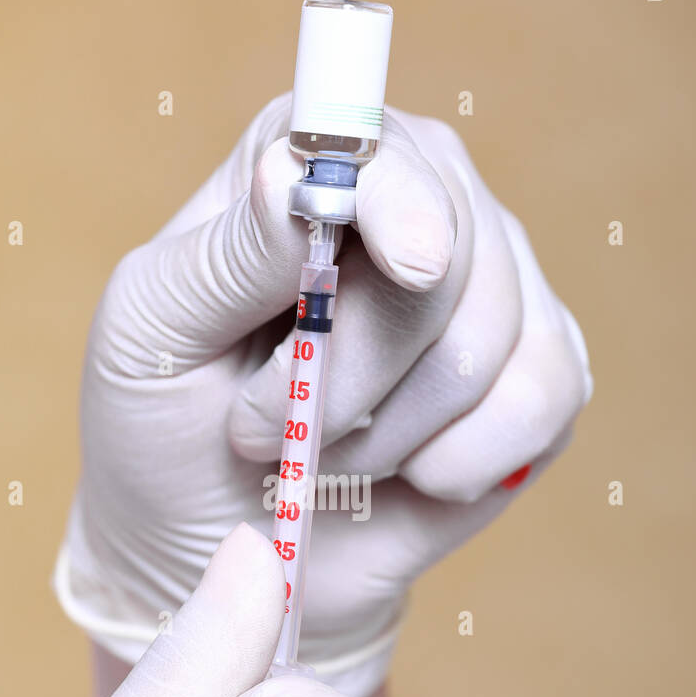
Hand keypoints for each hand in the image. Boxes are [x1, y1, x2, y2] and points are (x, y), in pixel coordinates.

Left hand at [56, 96, 590, 695]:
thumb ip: (225, 256)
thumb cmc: (170, 431)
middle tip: (267, 428)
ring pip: (488, 346)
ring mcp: (496, 289)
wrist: (225, 547)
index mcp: (313, 170)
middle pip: (447, 262)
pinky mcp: (540, 376)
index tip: (409, 264)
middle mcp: (422, 206)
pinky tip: (411, 475)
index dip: (402, 202)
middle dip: (350, 376)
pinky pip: (544, 403)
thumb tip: (291, 174)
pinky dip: (463, 463)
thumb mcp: (151, 338)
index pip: (381, 149)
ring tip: (327, 456)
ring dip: (391, 434)